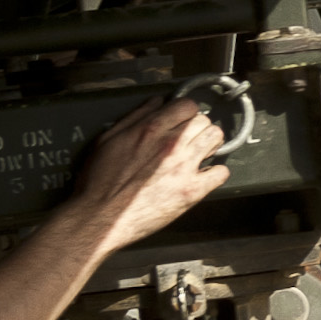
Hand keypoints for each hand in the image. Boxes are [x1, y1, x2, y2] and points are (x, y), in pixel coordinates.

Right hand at [62, 96, 229, 258]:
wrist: (101, 217)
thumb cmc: (100, 181)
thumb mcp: (109, 138)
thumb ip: (136, 116)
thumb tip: (157, 102)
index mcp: (152, 128)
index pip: (188, 105)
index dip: (186, 113)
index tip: (182, 122)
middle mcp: (171, 144)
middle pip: (204, 120)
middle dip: (198, 128)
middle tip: (190, 140)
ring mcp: (184, 167)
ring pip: (216, 139)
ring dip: (210, 145)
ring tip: (199, 154)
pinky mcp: (191, 191)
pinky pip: (220, 173)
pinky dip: (215, 174)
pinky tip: (204, 176)